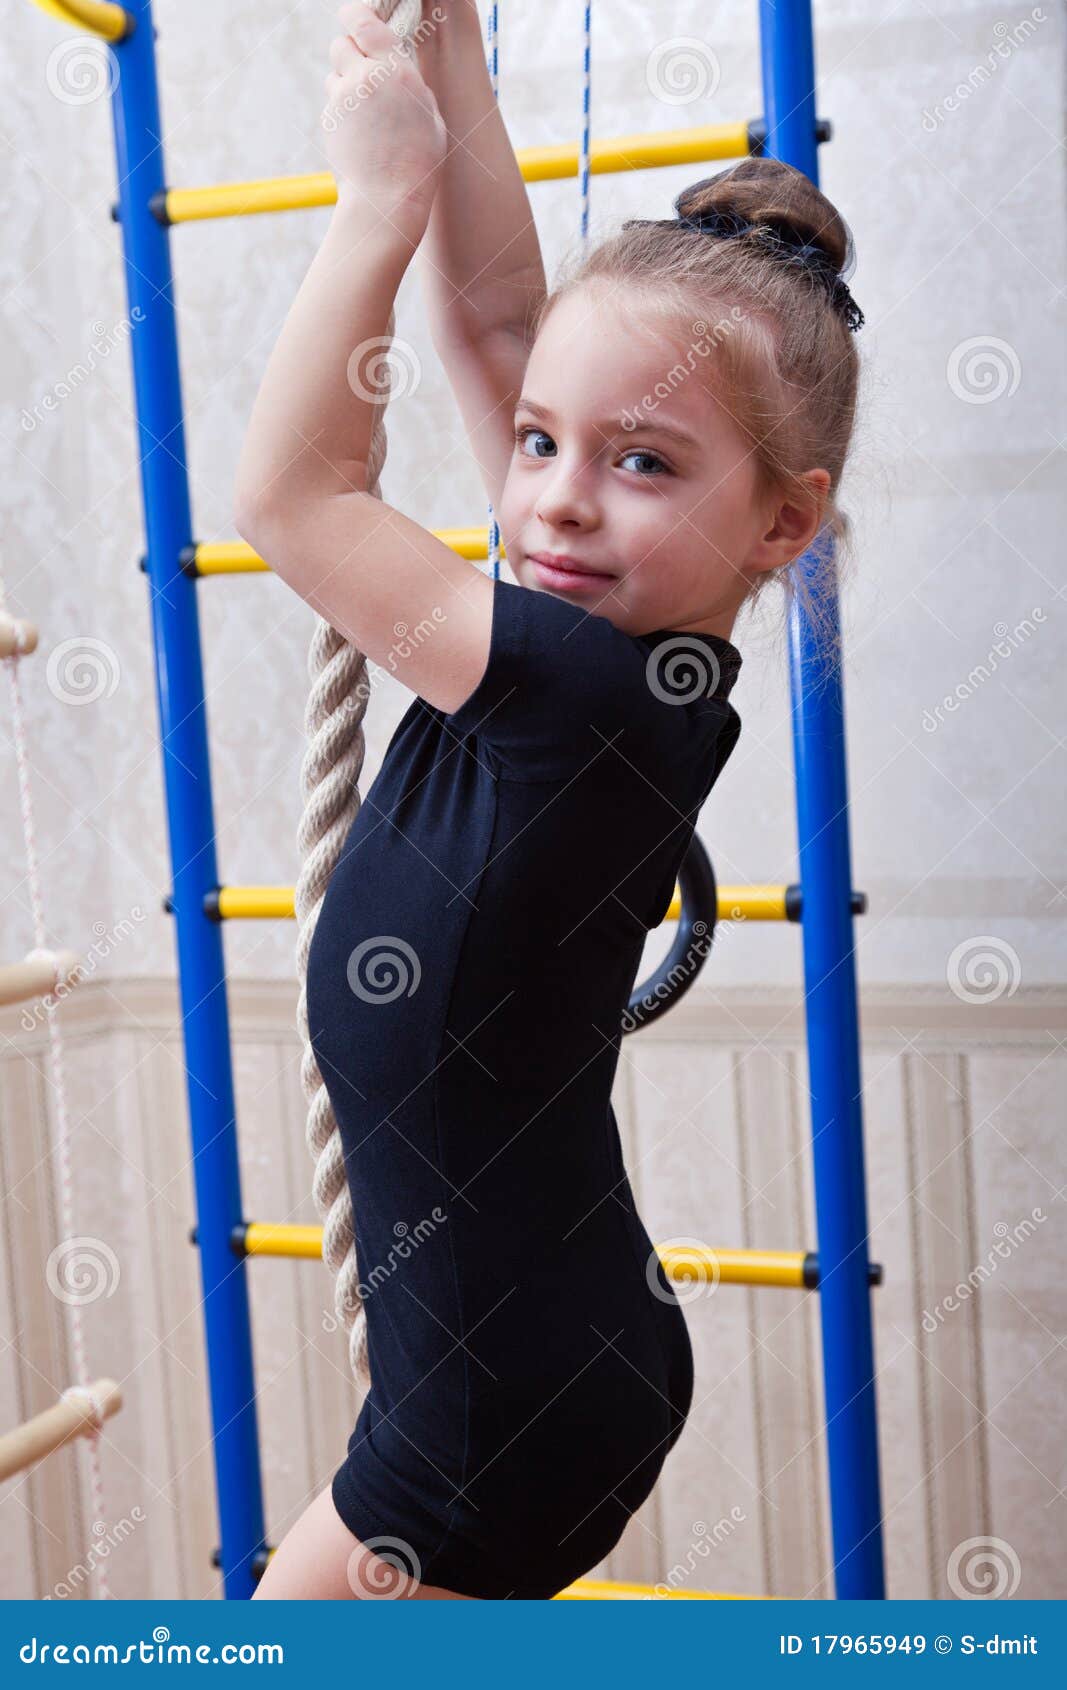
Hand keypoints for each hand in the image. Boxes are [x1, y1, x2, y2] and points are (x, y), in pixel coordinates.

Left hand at [323, 2, 446, 215]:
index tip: (353, 15)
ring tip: (366, 114)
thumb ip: (410, 85)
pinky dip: (343, 112)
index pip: (363, 22)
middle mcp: (364, 78)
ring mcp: (342, 99)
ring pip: (335, 74)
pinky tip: (360, 136)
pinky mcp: (329, 120)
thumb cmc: (417, 164)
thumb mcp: (430, 117)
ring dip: (345, 84)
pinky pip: (333, 104)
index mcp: (395, 71)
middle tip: (364, 70)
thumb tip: (396, 70)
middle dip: (350, 52)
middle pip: (342, 44)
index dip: (355, 15)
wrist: (385, 201)